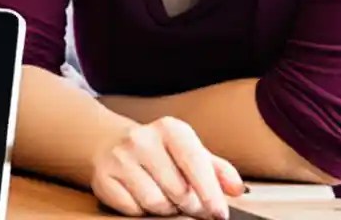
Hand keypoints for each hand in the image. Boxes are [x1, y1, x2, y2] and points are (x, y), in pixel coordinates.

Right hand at [91, 117, 244, 218]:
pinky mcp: (102, 178)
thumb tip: (238, 189)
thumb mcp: (189, 151)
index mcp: (169, 129)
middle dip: (190, 205)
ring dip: (166, 209)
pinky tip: (141, 196)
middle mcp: (141, 139)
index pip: (194, 161)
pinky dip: (141, 210)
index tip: (219, 214)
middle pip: (178, 190)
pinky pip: (132, 209)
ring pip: (155, 202)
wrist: (110, 142)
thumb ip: (217, 169)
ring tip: (165, 198)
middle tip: (191, 204)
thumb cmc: (160, 152)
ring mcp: (119, 158)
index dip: (210, 192)